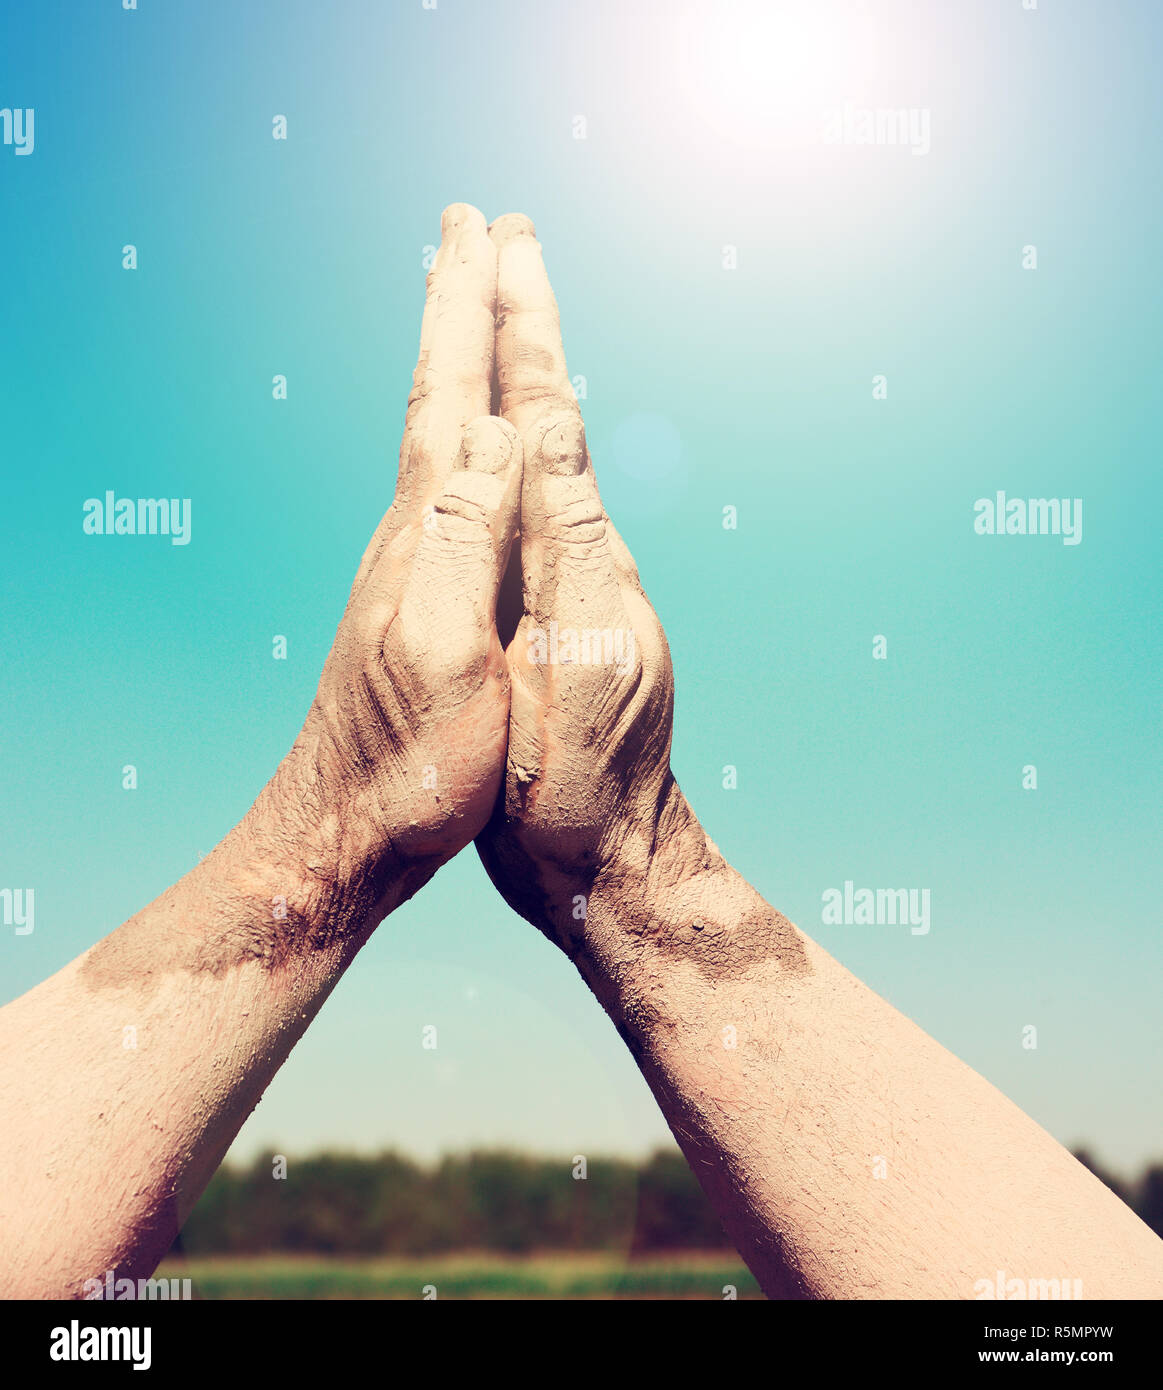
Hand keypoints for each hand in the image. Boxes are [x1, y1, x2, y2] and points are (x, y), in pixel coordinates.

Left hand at [264, 204, 521, 939]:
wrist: (350, 830)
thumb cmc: (408, 765)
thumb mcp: (442, 655)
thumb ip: (463, 540)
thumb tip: (498, 431)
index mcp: (424, 535)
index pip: (452, 397)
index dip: (469, 312)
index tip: (486, 233)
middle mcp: (411, 533)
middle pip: (439, 394)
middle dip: (458, 306)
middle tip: (471, 230)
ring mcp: (413, 565)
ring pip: (442, 434)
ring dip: (458, 361)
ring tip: (468, 309)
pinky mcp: (422, 601)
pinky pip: (451, 488)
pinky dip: (466, 435)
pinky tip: (471, 444)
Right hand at [475, 215, 698, 961]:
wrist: (608, 862)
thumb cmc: (572, 791)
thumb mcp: (573, 673)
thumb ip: (562, 558)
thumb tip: (543, 447)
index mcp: (580, 562)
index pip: (548, 420)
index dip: (525, 329)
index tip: (505, 244)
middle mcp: (590, 560)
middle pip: (553, 417)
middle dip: (530, 322)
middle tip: (507, 238)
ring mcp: (584, 590)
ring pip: (551, 462)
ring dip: (529, 378)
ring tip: (508, 316)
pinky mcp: (573, 624)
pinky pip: (546, 517)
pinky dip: (526, 457)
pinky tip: (516, 451)